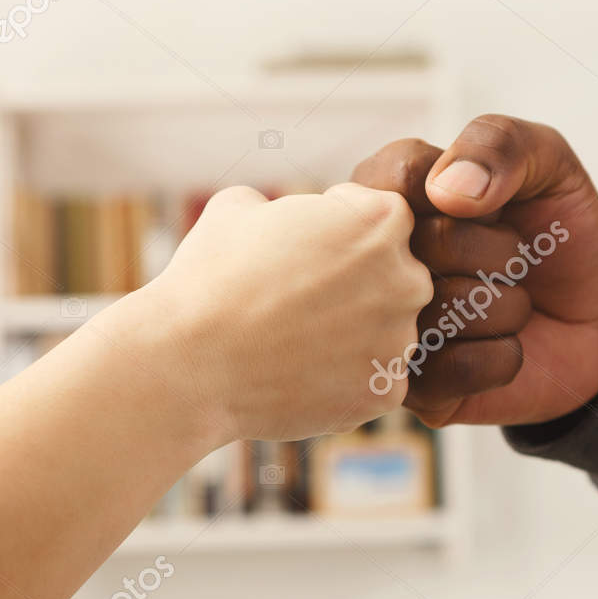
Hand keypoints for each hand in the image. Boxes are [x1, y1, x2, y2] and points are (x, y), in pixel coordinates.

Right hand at [144, 182, 432, 441]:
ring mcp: (400, 342)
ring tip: (295, 341)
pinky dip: (346, 380)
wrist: (191, 363)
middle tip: (300, 300)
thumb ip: (283, 205)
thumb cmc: (210, 278)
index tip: (302, 250)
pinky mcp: (385, 393)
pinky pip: (375, 380)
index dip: (342, 230)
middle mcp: (406, 281)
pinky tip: (301, 375)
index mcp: (382, 223)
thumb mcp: (238, 207)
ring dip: (353, 334)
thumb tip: (280, 214)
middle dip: (358, 284)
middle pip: (395, 277)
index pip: (386, 219)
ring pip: (386, 332)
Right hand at [352, 115, 597, 426]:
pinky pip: (452, 370)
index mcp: (389, 197)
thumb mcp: (547, 165)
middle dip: (499, 251)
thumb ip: (499, 144)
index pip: (397, 174)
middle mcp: (374, 263)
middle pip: (426, 244)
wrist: (596, 322)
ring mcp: (386, 329)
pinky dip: (502, 357)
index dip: (463, 191)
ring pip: (438, 313)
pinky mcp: (412, 389)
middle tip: (514, 260)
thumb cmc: (556, 236)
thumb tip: (448, 189)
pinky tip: (506, 348)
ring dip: (505, 308)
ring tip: (511, 304)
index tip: (496, 205)